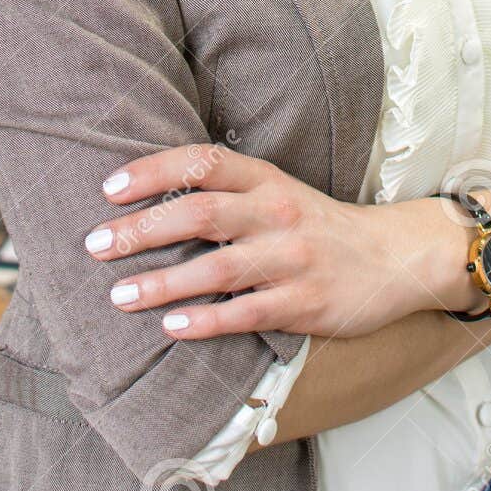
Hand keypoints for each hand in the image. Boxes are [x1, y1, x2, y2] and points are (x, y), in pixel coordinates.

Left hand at [82, 142, 444, 340]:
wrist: (395, 257)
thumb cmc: (318, 226)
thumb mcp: (279, 193)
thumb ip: (228, 192)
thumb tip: (149, 199)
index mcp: (267, 180)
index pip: (204, 162)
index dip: (153, 171)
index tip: (108, 188)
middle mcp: (278, 214)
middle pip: (201, 213)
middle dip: (142, 229)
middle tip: (95, 244)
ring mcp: (292, 259)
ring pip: (218, 268)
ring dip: (162, 283)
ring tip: (119, 294)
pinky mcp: (304, 303)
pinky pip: (247, 313)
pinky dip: (206, 321)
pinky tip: (171, 327)